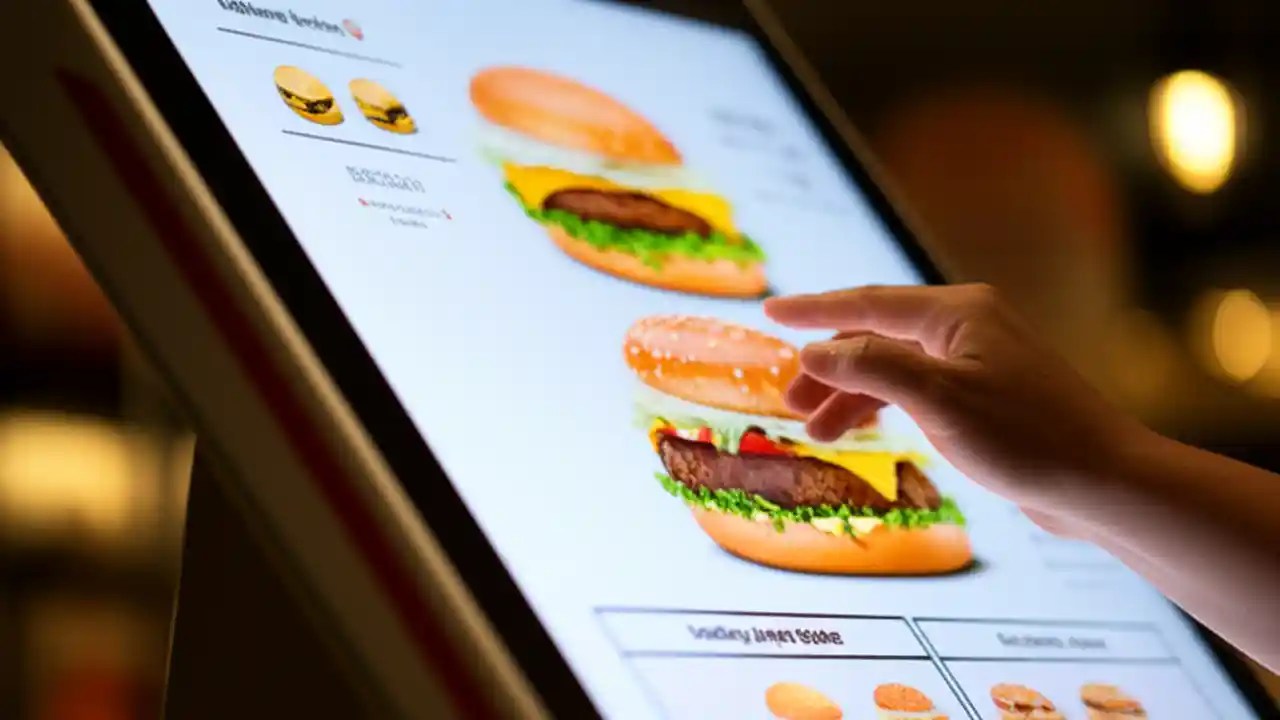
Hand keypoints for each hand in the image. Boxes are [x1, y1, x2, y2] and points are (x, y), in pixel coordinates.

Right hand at [763, 284, 1148, 524]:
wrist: (1102, 482)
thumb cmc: (1026, 437)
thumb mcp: (939, 399)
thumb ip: (871, 368)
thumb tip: (812, 353)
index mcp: (957, 312)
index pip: (867, 303)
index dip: (813, 311)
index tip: (769, 313)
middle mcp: (966, 326)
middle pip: (876, 336)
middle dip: (829, 368)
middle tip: (790, 404)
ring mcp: (977, 361)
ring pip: (894, 367)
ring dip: (853, 395)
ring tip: (819, 432)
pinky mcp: (984, 395)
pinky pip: (917, 389)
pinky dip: (885, 407)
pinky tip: (865, 431)